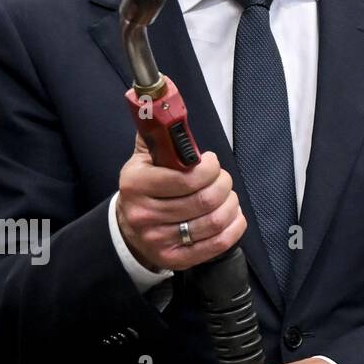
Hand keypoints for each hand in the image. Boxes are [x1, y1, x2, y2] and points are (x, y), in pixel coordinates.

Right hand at [117, 132, 246, 271]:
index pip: (185, 179)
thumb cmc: (147, 186)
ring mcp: (158, 240)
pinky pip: (217, 244)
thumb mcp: (145, 156)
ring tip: (227, 196)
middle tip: (222, 179)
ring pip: (214, 221)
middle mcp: (143, 215)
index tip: (210, 162)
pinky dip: (234, 227)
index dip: (209, 168)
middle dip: (223, 184)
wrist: (130, 228)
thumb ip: (158, 131)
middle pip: (204, 201)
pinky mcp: (174, 259)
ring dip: (230, 204)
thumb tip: (163, 104)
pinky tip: (233, 216)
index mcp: (135, 184)